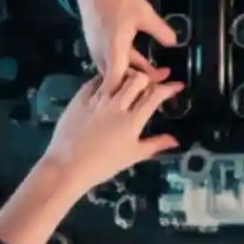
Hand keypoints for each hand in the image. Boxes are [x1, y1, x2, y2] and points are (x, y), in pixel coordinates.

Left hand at [40, 73, 183, 192]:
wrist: (67, 166)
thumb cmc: (103, 165)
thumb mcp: (132, 156)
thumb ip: (155, 145)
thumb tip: (175, 141)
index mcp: (132, 121)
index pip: (155, 96)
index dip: (168, 88)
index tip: (176, 86)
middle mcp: (117, 105)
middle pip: (137, 80)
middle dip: (147, 78)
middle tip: (149, 85)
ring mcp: (97, 100)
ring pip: (117, 76)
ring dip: (127, 76)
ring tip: (129, 82)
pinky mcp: (80, 98)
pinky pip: (96, 81)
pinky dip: (106, 80)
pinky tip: (108, 85)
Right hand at [74, 0, 177, 86]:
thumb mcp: (145, 14)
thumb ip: (160, 31)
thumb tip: (174, 43)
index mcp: (113, 51)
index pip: (118, 83)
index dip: (135, 89)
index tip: (155, 84)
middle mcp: (101, 55)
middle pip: (116, 79)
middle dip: (138, 82)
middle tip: (159, 76)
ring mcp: (95, 49)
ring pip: (112, 70)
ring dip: (131, 72)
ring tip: (151, 68)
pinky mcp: (94, 42)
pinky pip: (108, 61)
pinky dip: (122, 63)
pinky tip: (136, 56)